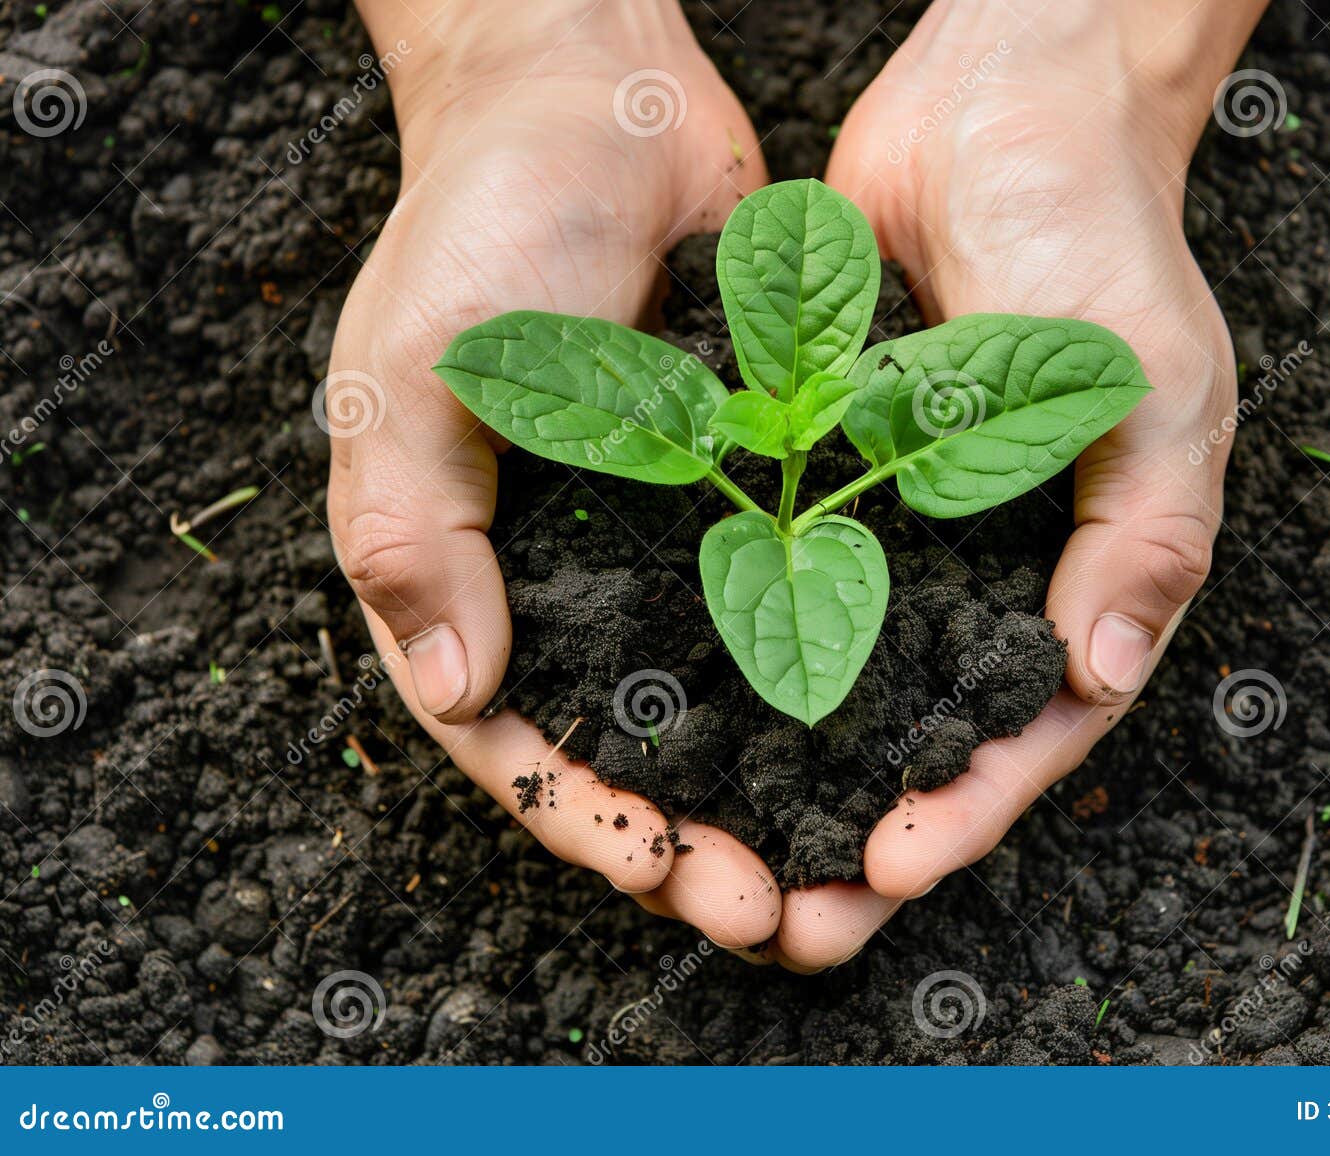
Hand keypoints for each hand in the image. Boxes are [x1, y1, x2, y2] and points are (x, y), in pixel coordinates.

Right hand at [327, 0, 781, 949]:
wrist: (591, 96)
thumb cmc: (474, 224)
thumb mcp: (404, 377)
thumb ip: (415, 532)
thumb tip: (464, 688)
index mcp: (466, 575)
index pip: (523, 745)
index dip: (595, 826)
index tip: (678, 884)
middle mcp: (572, 578)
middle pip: (636, 748)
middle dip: (706, 842)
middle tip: (792, 916)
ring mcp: (668, 539)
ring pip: (725, 699)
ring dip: (782, 784)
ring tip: (859, 858)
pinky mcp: (750, 486)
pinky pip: (796, 595)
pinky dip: (838, 666)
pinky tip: (901, 724)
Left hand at [775, 0, 1266, 961]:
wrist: (1002, 107)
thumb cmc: (1103, 238)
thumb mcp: (1157, 388)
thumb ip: (1143, 533)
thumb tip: (1102, 672)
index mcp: (1077, 576)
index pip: (1025, 732)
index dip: (964, 811)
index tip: (889, 871)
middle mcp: (979, 573)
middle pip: (915, 738)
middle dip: (851, 834)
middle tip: (781, 925)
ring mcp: (889, 527)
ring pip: (828, 684)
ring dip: (774, 775)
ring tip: (706, 855)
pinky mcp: (810, 471)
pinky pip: (762, 576)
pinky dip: (719, 646)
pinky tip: (665, 710)